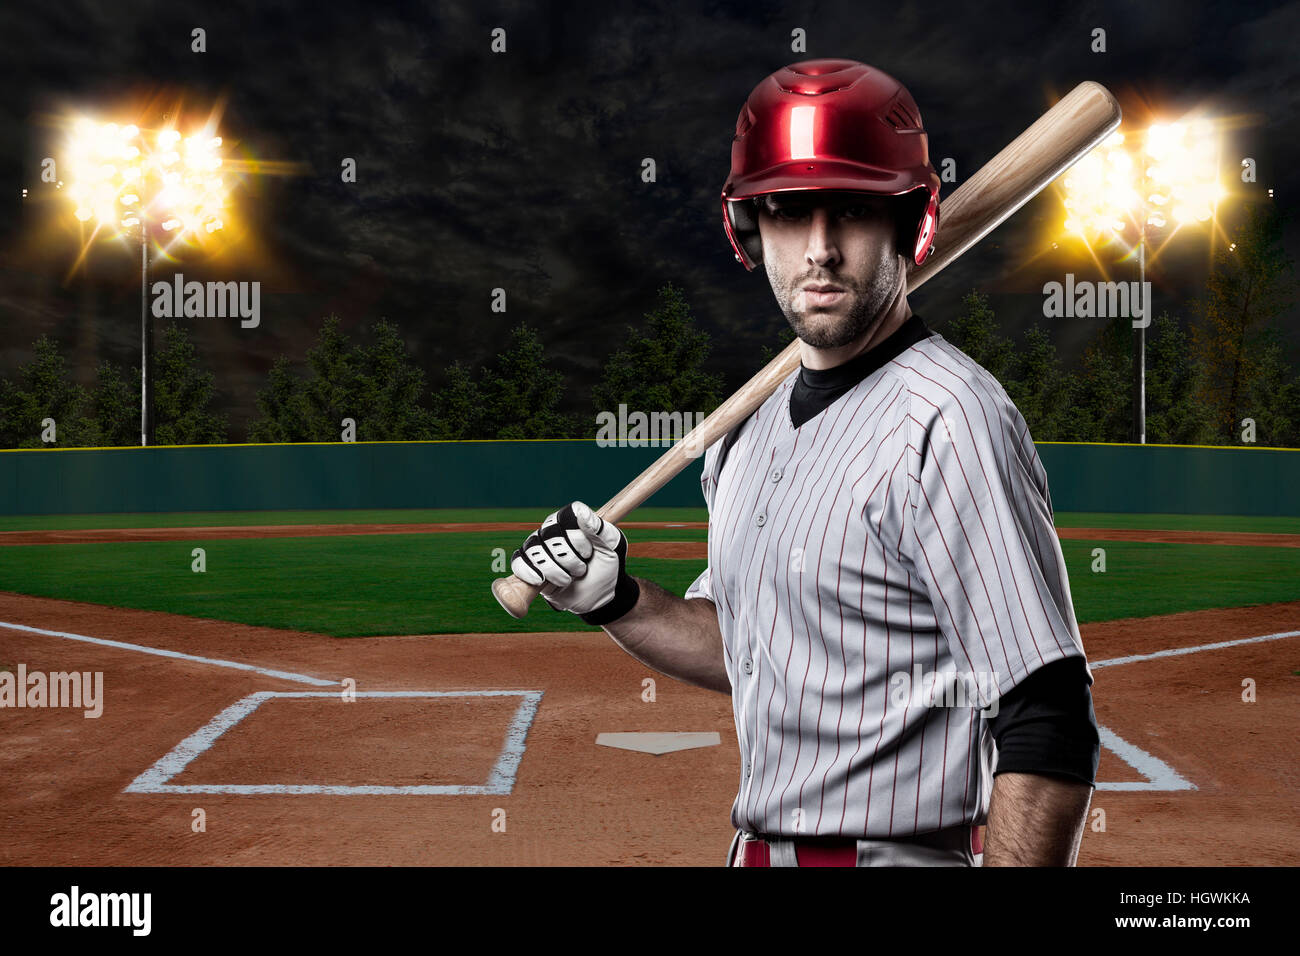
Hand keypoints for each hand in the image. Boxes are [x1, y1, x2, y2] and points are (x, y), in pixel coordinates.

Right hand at [510, 501, 640, 624]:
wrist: (600, 595)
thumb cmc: (608, 566)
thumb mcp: (612, 547)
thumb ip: (598, 528)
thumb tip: (580, 512)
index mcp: (573, 520)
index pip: (567, 516)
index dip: (577, 537)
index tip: (589, 552)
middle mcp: (553, 530)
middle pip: (550, 535)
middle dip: (569, 558)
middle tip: (581, 569)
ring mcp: (539, 547)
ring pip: (535, 551)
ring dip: (555, 570)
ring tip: (568, 579)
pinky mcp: (529, 565)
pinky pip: (519, 562)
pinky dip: (529, 572)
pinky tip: (541, 580)